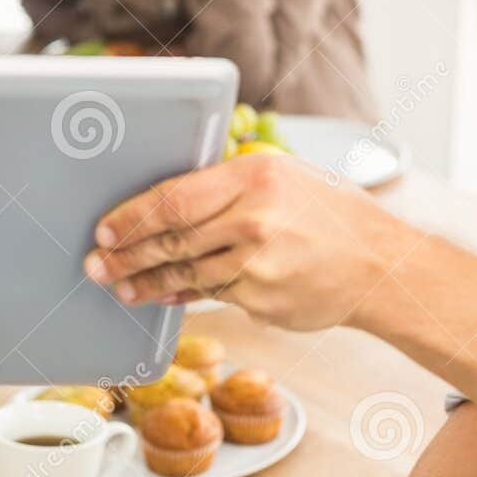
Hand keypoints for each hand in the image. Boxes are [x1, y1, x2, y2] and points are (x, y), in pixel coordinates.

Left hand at [83, 153, 411, 330]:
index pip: (175, 197)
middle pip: (172, 239)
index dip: (133, 216)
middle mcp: (255, 219)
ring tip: (120, 286)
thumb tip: (168, 202)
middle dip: (127, 254)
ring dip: (146, 283)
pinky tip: (163, 297)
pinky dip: (184, 296)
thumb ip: (229, 185)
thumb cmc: (330, 213)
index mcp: (255, 176)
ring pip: (186, 274)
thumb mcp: (283, 176)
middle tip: (97, 263)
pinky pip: (212, 295)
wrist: (380, 264)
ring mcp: (259, 264)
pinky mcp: (263, 300)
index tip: (106, 228)